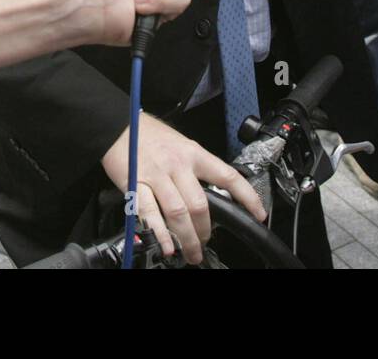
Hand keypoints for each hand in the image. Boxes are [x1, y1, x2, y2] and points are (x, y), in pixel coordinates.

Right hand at [100, 113, 265, 262]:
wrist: (119, 124)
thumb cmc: (150, 135)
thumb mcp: (181, 144)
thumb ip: (195, 168)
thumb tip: (209, 195)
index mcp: (194, 154)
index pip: (228, 177)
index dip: (247, 197)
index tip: (258, 214)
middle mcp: (179, 164)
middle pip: (200, 204)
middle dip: (205, 231)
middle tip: (205, 243)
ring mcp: (157, 175)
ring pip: (178, 213)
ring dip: (186, 238)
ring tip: (190, 252)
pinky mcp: (136, 184)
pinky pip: (149, 213)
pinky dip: (159, 233)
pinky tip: (166, 245)